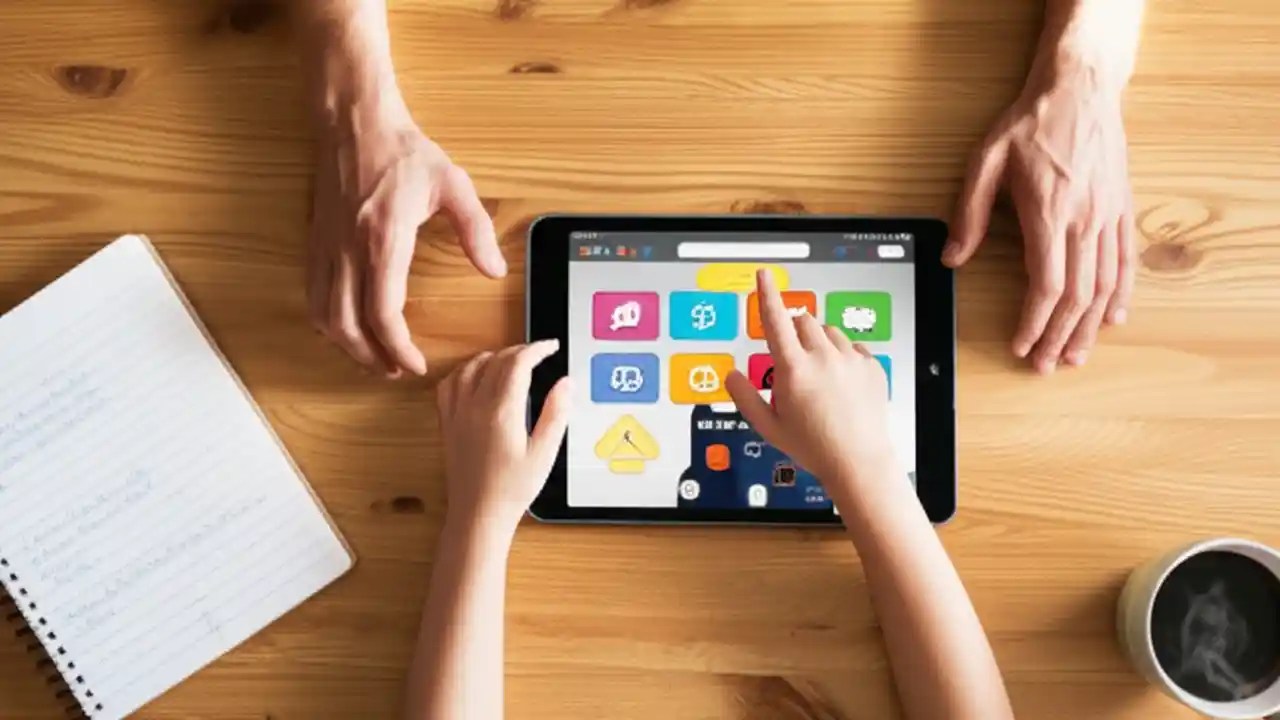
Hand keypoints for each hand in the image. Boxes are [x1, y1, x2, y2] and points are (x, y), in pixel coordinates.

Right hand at [308, 90, 506, 377]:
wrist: (354, 122)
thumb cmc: (403, 152)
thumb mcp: (453, 185)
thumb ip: (476, 231)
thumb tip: (493, 270)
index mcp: (383, 239)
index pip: (383, 312)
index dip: (398, 348)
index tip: (415, 364)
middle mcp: (348, 249)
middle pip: (348, 326)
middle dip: (372, 358)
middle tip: (396, 372)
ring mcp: (326, 247)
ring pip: (324, 316)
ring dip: (347, 346)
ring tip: (374, 359)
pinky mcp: (315, 243)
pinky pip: (313, 296)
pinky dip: (328, 323)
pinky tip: (348, 330)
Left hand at [436, 340, 571, 528]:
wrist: (478, 515)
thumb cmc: (513, 489)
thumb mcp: (544, 454)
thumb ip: (556, 414)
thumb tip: (565, 383)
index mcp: (502, 411)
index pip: (518, 363)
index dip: (537, 349)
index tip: (551, 347)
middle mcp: (476, 405)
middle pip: (496, 360)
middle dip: (519, 351)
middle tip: (538, 355)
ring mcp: (457, 413)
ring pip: (471, 366)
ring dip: (493, 357)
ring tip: (511, 360)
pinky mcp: (447, 423)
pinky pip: (449, 384)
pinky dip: (464, 371)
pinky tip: (476, 375)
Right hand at [725, 270, 898, 500]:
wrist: (858, 461)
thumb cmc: (814, 446)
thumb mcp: (769, 426)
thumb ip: (745, 396)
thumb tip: (731, 375)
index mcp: (794, 370)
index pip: (774, 321)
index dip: (766, 294)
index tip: (763, 275)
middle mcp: (823, 358)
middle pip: (803, 320)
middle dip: (794, 330)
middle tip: (793, 358)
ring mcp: (850, 360)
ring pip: (829, 331)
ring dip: (819, 342)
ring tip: (819, 374)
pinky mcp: (871, 366)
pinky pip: (853, 346)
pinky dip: (843, 356)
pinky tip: (840, 381)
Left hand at [945, 56, 1135, 373]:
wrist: (1080, 88)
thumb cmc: (1031, 123)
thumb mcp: (985, 161)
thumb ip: (969, 213)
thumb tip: (952, 257)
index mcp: (1049, 212)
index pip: (1046, 285)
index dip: (1033, 322)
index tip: (1021, 345)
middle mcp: (1084, 220)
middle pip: (1076, 296)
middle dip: (1058, 336)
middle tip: (1044, 364)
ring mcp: (1108, 216)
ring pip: (1103, 286)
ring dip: (1089, 327)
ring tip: (1075, 355)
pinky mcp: (1123, 209)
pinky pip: (1126, 261)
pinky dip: (1121, 294)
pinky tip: (1113, 318)